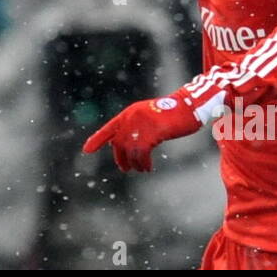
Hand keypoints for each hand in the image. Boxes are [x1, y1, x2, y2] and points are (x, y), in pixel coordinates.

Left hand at [82, 93, 202, 172]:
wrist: (190, 107)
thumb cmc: (173, 114)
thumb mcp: (150, 118)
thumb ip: (137, 127)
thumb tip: (126, 145)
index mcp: (130, 112)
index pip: (109, 128)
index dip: (97, 139)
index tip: (86, 150)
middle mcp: (132, 116)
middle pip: (119, 143)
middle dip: (121, 158)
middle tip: (126, 169)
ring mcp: (142, 123)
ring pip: (130, 149)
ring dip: (134, 163)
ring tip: (142, 169)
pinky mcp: (153, 130)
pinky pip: (141, 152)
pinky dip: (143, 162)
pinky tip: (147, 168)